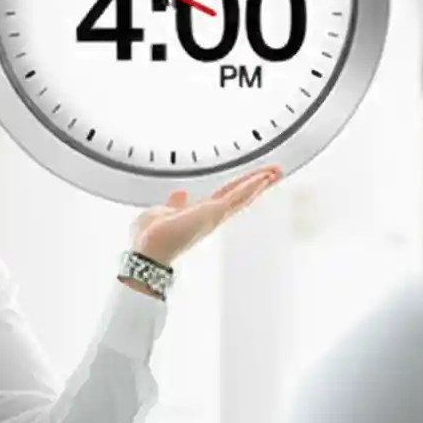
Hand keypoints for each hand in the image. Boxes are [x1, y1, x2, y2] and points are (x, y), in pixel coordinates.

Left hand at [129, 165, 281, 266]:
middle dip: (257, 183)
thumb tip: (181, 193)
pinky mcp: (212, 214)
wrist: (146, 250)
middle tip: (275, 172)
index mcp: (198, 214)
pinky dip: (250, 187)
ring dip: (259, 182)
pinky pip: (236, 197)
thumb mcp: (163, 212)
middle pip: (239, 195)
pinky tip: (264, 178)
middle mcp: (209, 216)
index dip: (240, 186)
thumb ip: (175, 204)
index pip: (225, 196)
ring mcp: (213, 216)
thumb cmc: (149, 238)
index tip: (255, 178)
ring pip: (241, 195)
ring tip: (276, 171)